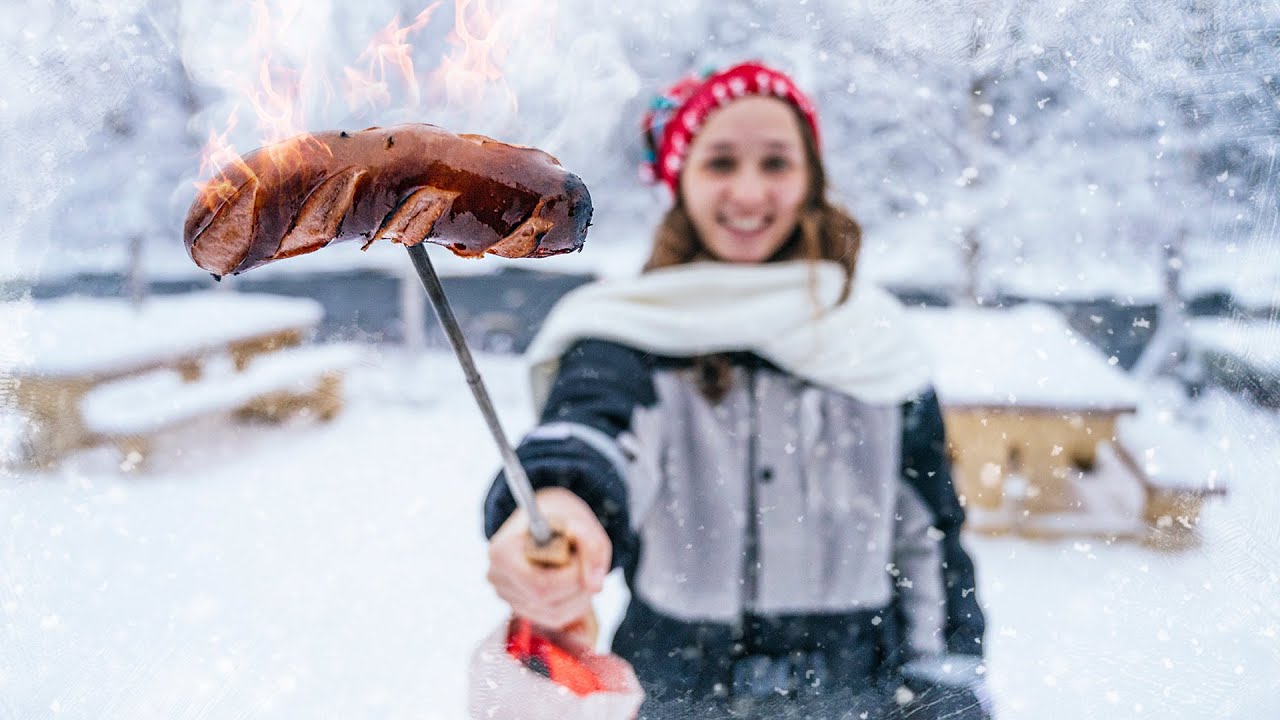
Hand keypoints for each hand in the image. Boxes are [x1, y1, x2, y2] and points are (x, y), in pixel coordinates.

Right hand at [486, 487, 611, 630]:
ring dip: (580, 598)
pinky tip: (575, 585)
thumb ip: (591, 548)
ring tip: (582, 572)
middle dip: (578, 587)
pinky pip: (553, 619)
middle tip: (587, 565)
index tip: (582, 558)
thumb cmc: (559, 521)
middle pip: (545, 601)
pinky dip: (573, 606)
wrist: (545, 522)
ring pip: (553, 615)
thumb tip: (595, 587)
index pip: (540, 584)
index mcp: (502, 552)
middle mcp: (497, 577)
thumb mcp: (580, 524)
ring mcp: (505, 595)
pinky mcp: (519, 607)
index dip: (571, 577)